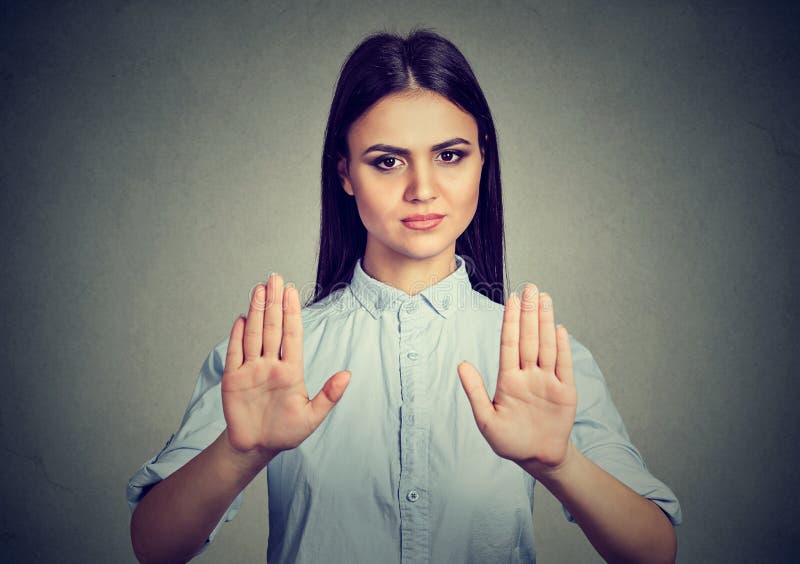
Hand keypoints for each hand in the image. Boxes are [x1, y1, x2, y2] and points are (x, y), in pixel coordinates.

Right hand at [221, 274, 350, 458]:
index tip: (292, 291)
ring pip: (254, 335)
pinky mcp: (233, 379)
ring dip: (255, 312)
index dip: (291, 313)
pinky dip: (237, 336)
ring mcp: (251, 370)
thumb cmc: (286, 432)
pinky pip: (235, 353)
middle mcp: (270, 364)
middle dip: (273, 303)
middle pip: (272, 328)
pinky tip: (241, 318)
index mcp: (291, 371)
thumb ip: (328, 396)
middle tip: (275, 278)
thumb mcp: (312, 417)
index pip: (292, 335)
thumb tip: (348, 375)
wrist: (257, 446)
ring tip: (259, 289)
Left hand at [457, 285, 576, 475]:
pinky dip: (562, 347)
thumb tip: (461, 364)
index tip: (511, 299)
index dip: (510, 321)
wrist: (537, 458)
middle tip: (530, 287)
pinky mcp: (565, 391)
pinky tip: (559, 328)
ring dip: (545, 322)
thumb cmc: (509, 441)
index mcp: (509, 379)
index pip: (509, 343)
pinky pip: (563, 365)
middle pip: (529, 338)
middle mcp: (529, 375)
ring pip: (547, 346)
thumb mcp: (486, 420)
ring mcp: (547, 381)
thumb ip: (475, 392)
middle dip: (529, 313)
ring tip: (544, 298)